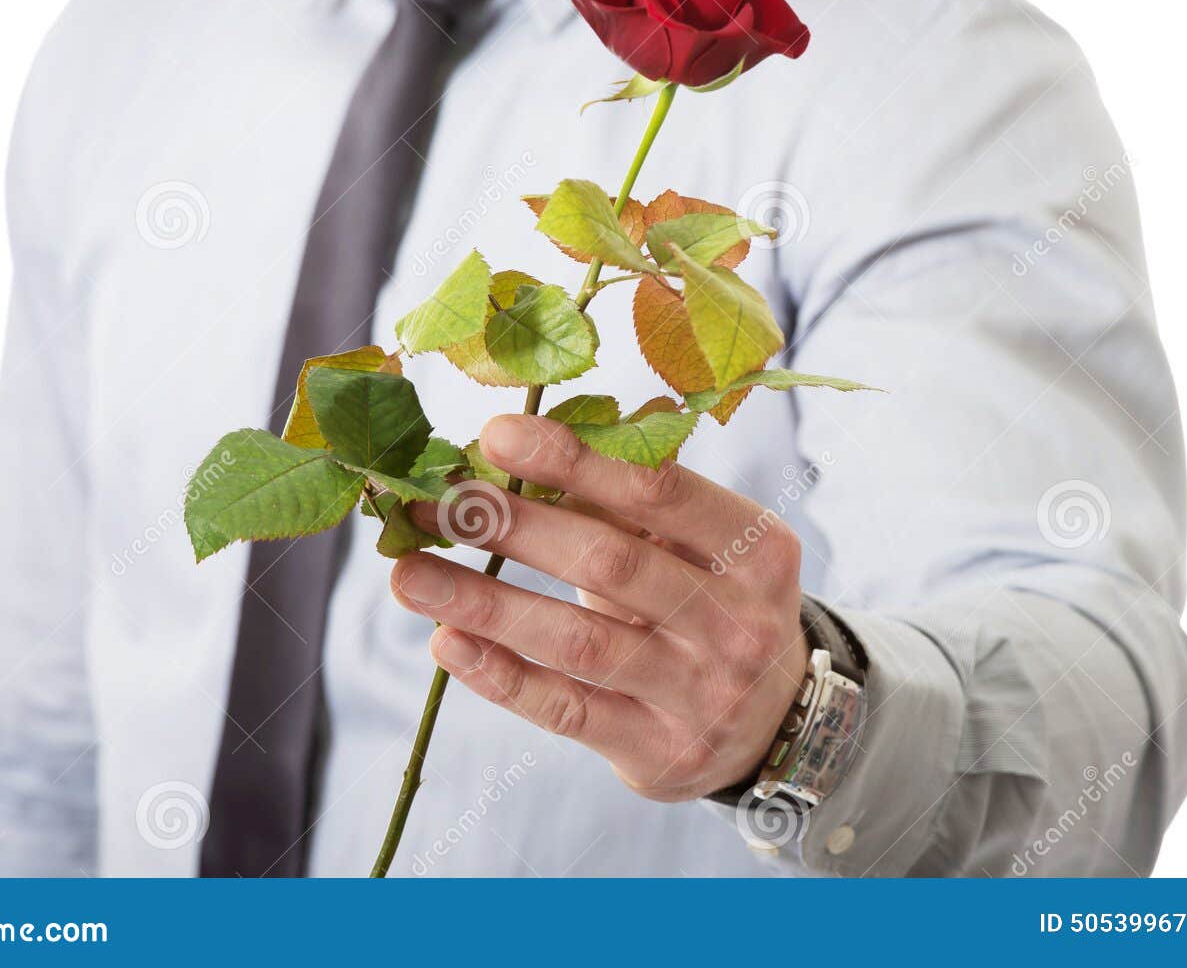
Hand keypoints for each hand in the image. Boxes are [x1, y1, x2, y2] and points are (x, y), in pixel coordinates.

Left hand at [391, 413, 809, 801]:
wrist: (776, 721)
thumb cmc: (712, 603)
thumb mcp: (705, 545)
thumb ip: (632, 500)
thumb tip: (513, 449)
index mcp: (756, 549)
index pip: (660, 491)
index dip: (574, 459)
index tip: (495, 433)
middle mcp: (738, 623)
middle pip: (609, 562)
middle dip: (511, 525)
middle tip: (433, 500)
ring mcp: (701, 694)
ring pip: (576, 641)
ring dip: (484, 602)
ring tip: (409, 574)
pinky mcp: (658, 752)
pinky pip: (566, 709)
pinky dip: (501, 675)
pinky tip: (446, 641)